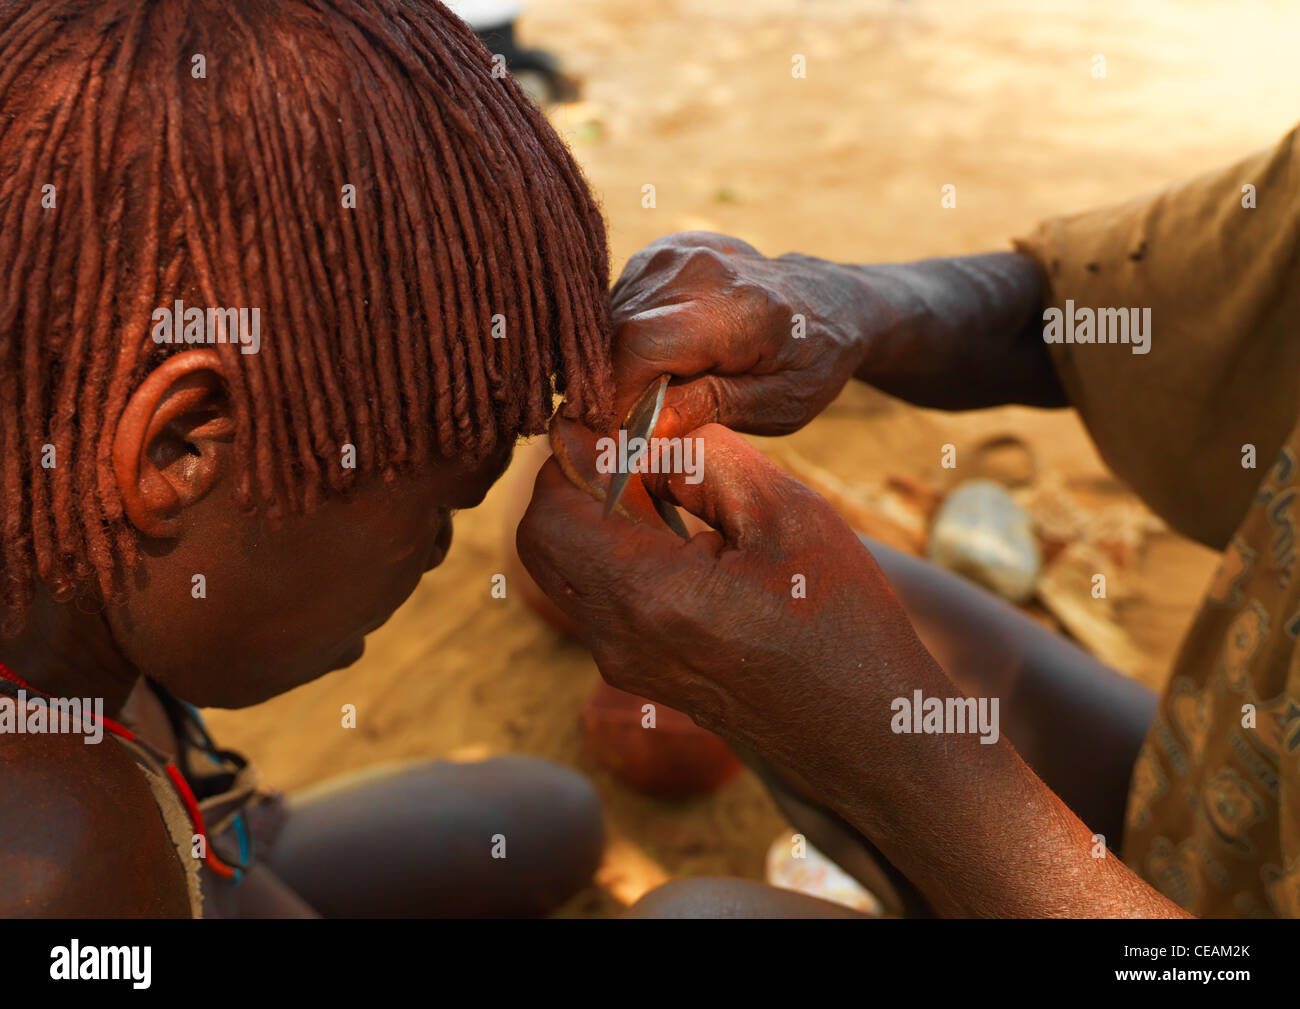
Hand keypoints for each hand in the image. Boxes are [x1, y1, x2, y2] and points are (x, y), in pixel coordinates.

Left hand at [516, 423, 938, 778]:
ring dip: (596, 518)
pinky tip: (680, 530)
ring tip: (663, 484)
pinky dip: (618, 554)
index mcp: (649, 595)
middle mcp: (619, 638)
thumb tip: (641, 429)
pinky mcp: (643, 674)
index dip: (571, 456)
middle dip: (573, 485)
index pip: (550, 510)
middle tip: (631, 449)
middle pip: (544, 543)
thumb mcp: (784, 512)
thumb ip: (701, 457)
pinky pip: (601, 599)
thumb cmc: (841, 620)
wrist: (866, 731)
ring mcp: (626, 664)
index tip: (613, 425)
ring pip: (569, 570)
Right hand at [609, 232, 870, 436]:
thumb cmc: (811, 363)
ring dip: (618, 364)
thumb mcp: (781, 405)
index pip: (641, 347)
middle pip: (617, 334)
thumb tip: (642, 427)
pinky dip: (625, 339)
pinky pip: (617, 303)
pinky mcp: (661, 251)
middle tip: (632, 428)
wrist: (830, 301)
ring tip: (657, 391)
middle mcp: (701, 268)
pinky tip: (662, 356)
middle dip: (612, 388)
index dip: (614, 397)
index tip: (615, 438)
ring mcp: (676, 252)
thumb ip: (710, 409)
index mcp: (741, 310)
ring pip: (609, 319)